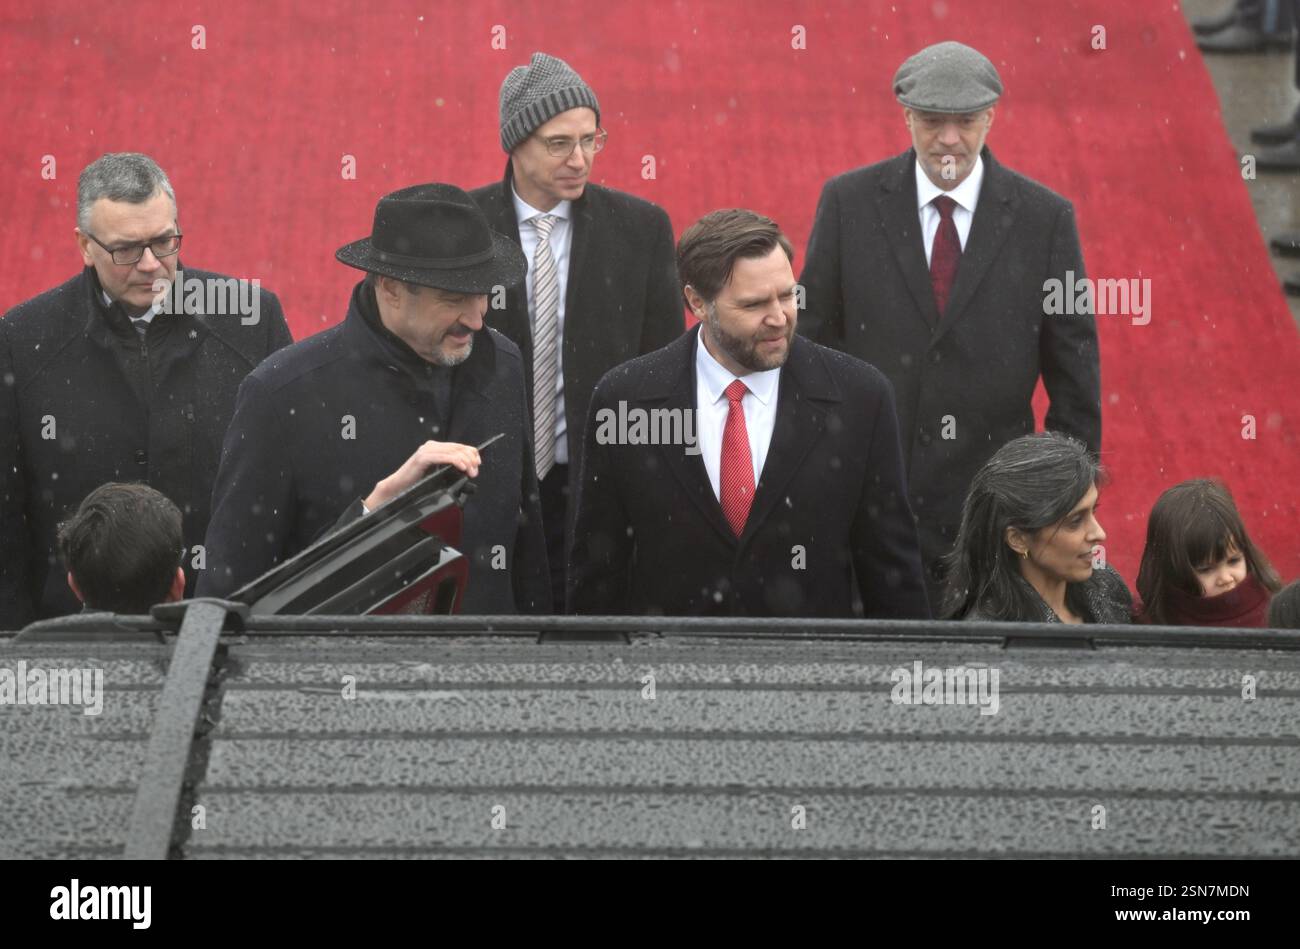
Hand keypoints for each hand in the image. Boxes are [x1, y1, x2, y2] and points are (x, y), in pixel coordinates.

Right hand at [363, 441, 480, 510]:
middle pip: (459, 448)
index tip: (478, 464)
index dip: (472, 453)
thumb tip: (469, 471)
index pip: (459, 446)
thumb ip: (450, 470)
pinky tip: (462, 467)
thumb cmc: (416, 484)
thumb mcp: (438, 475)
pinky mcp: (423, 458)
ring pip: (453, 451)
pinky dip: (455, 461)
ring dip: (466, 462)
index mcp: (436, 448)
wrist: (398, 488)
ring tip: (471, 472)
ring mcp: (426, 450)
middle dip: (471, 459)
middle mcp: (431, 446)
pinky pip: (444, 457)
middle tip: (475, 472)